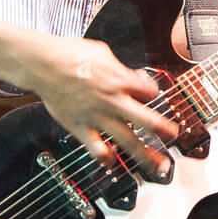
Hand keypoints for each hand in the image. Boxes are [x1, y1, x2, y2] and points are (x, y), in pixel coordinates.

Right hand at [22, 36, 177, 169]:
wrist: (43, 64)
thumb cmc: (70, 54)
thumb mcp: (103, 52)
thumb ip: (120, 68)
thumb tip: (132, 76)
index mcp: (120, 80)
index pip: (150, 93)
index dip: (155, 94)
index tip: (153, 98)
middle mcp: (113, 100)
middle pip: (147, 121)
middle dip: (164, 132)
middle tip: (174, 138)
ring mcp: (98, 116)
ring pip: (127, 140)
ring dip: (145, 155)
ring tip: (157, 166)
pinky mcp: (81, 127)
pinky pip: (97, 149)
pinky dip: (106, 159)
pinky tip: (112, 164)